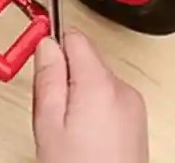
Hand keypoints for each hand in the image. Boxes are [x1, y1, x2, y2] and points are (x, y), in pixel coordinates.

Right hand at [32, 31, 148, 162]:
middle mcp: (123, 90)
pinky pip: (110, 99)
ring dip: (78, 94)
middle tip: (49, 109)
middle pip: (86, 59)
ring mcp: (134, 107)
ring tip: (66, 129)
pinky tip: (83, 136)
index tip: (37, 56)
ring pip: (97, 80)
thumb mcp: (48, 124)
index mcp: (99, 85)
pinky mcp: (137, 122)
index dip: (52, 45)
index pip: (75, 39)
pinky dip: (94, 109)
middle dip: (64, 76)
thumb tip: (46, 44)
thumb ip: (48, 78)